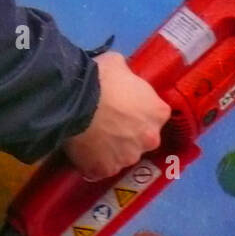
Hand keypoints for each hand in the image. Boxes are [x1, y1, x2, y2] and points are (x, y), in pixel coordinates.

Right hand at [63, 50, 170, 180]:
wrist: (75, 101)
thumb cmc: (101, 78)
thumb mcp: (119, 65)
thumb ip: (127, 75)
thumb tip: (122, 76)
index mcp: (158, 113)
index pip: (156, 115)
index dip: (141, 111)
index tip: (128, 108)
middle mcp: (150, 139)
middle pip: (143, 139)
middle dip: (131, 134)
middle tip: (111, 124)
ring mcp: (128, 158)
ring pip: (123, 156)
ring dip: (112, 150)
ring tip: (94, 138)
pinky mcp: (106, 170)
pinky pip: (101, 168)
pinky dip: (94, 163)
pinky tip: (84, 151)